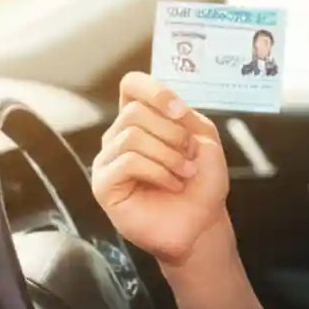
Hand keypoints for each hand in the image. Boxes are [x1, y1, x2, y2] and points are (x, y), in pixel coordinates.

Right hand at [91, 72, 230, 267]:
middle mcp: (120, 136)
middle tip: (190, 155)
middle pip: (135, 111)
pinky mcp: (105, 185)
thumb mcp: (204, 139)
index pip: (132, 85)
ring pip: (132, 136)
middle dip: (172, 132)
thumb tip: (165, 104)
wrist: (203, 223)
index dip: (153, 90)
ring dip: (169, 155)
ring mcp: (109, 160)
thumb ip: (184, 116)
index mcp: (143, 121)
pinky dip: (159, 172)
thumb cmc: (202, 183)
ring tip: (185, 173)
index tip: (179, 111)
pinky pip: (128, 161)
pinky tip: (172, 185)